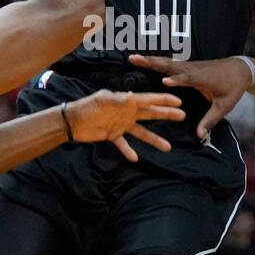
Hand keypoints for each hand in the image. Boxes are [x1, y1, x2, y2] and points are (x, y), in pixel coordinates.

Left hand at [67, 88, 183, 161]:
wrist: (72, 121)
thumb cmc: (88, 107)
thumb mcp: (103, 100)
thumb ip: (119, 100)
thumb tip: (134, 96)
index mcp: (127, 101)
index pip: (149, 100)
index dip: (164, 100)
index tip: (179, 102)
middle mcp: (127, 113)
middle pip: (151, 114)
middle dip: (166, 115)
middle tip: (182, 116)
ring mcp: (121, 125)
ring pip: (142, 133)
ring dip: (154, 139)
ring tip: (167, 147)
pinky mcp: (113, 135)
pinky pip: (124, 145)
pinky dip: (129, 151)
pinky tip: (135, 158)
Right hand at [129, 53, 252, 138]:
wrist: (240, 69)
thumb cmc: (233, 88)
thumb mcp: (224, 106)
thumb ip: (210, 120)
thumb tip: (200, 135)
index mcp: (202, 79)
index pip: (187, 79)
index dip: (177, 80)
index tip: (164, 81)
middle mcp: (192, 69)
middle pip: (170, 65)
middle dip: (152, 62)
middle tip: (134, 58)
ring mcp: (189, 65)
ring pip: (166, 62)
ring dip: (150, 60)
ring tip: (133, 57)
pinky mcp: (187, 65)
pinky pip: (169, 63)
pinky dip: (156, 61)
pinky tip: (145, 60)